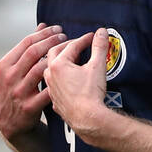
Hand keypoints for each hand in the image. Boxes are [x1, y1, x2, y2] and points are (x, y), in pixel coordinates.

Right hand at [0, 23, 66, 139]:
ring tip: (70, 52)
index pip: (26, 43)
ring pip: (41, 70)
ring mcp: (19, 92)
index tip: (57, 29)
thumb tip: (42, 26)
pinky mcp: (29, 107)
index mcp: (5, 65)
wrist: (9, 121)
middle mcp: (10, 77)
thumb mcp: (14, 69)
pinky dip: (59, 82)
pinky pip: (47, 91)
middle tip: (65, 36)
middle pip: (34, 53)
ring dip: (57, 59)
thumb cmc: (15, 89)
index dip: (44, 34)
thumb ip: (27, 49)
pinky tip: (70, 74)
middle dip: (52, 42)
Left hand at [43, 28, 110, 142]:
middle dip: (66, 45)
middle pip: (54, 52)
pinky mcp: (54, 99)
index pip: (71, 45)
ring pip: (50, 68)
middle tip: (76, 43)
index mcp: (58, 64)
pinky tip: (65, 77)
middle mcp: (50, 75)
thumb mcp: (98, 66)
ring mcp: (50, 88)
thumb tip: (101, 32)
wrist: (86, 119)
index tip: (92, 37)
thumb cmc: (90, 95)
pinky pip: (52, 83)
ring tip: (69, 57)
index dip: (84, 39)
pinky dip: (59, 76)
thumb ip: (99, 47)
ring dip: (59, 60)